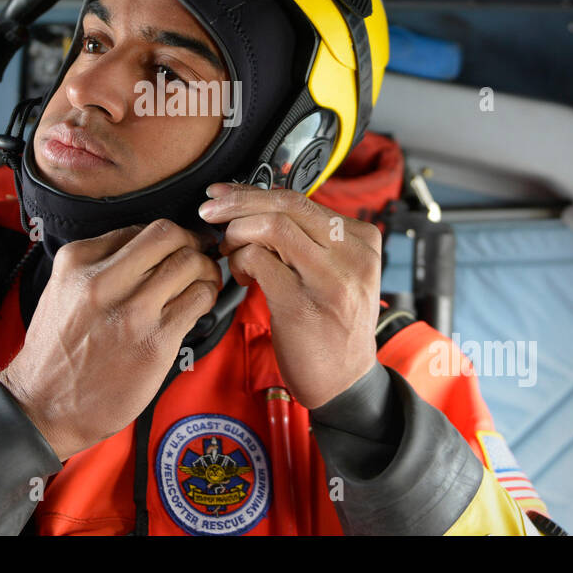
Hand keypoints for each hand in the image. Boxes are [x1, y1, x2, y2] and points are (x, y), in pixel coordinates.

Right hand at [0, 219, 221, 460]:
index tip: (179, 246)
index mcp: (76, 261)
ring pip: (189, 264)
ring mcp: (131, 311)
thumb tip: (147, 249)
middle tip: (200, 256)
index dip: (168, 236)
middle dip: (192, 243)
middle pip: (168, 236)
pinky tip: (200, 304)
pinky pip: (198, 299)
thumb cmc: (56, 352)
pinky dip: (207, 295)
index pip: (140, 229)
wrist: (43, 406)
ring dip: (205, 269)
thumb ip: (98, 264)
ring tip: (203, 281)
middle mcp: (102, 281)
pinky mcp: (155, 341)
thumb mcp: (61, 290)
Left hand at [198, 182, 380, 408]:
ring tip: (230, 250)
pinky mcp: (302, 304)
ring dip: (237, 233)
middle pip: (287, 204)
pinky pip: (258, 260)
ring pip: (272, 226)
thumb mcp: (336, 270)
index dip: (255, 191)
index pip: (301, 198)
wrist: (345, 381)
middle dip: (238, 202)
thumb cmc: (334, 324)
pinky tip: (241, 276)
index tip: (225, 194)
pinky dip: (239, 262)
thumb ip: (308, 237)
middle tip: (211, 211)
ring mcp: (329, 279)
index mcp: (362, 239)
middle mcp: (352, 255)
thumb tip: (254, 202)